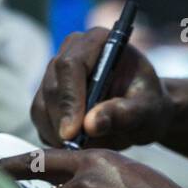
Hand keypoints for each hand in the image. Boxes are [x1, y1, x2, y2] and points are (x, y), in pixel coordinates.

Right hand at [31, 29, 171, 148]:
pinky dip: (53, 136)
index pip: (71, 64)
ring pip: (42, 105)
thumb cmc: (148, 104)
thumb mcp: (146, 110)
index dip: (70, 98)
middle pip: (52, 85)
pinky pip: (40, 119)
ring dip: (57, 131)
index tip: (74, 131)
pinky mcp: (47, 94)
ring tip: (86, 144)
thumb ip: (123, 114)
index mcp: (98, 42)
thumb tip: (91, 124)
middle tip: (78, 146)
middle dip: (63, 120)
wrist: (142, 111)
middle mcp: (71, 50)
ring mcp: (55, 72)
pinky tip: (77, 142)